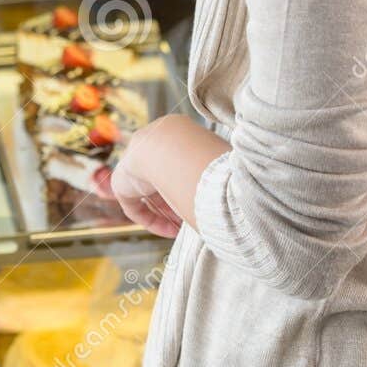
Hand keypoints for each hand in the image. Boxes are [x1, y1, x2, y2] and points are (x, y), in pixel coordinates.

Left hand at [99, 113, 226, 235]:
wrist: (170, 148)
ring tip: (186, 228)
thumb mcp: (215, 162)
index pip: (180, 166)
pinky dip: (152, 220)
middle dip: (179, 203)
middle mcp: (154, 148)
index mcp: (175, 136)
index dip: (191, 186)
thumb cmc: (200, 153)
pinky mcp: (122, 181)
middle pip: (166, 182)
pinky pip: (136, 206)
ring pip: (152, 195)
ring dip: (168, 214)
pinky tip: (171, 230)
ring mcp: (135, 163)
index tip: (204, 201)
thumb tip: (245, 188)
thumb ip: (219, 173)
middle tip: (195, 217)